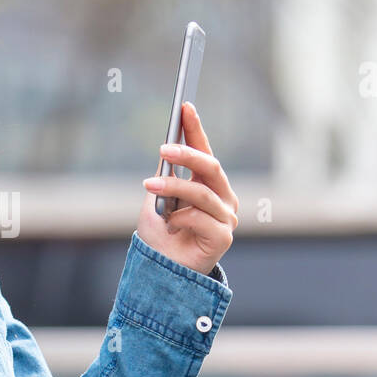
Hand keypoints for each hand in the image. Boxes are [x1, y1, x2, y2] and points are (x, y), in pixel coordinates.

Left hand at [137, 102, 237, 273]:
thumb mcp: (157, 198)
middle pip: (211, 167)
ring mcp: (227, 218)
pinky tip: (170, 223)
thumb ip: (165, 175)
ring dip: (173, 186)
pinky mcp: (223, 237)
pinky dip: (181, 218)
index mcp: (209, 185)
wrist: (161, 270)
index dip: (196, 129)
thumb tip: (168, 147)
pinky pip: (202, 219)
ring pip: (202, 192)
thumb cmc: (161, 233)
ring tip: (149, 184)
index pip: (205, 151)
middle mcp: (223, 198)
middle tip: (163, 148)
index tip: (185, 106)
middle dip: (187, 154)